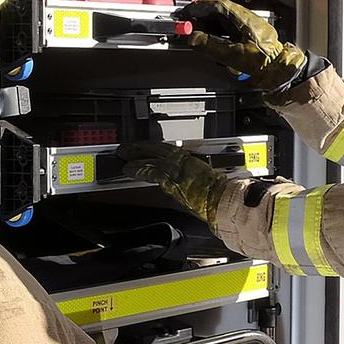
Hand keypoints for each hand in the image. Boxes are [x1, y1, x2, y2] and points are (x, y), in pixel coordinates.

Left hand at [115, 141, 229, 223]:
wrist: (220, 197)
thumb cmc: (217, 190)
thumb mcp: (206, 177)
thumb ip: (194, 175)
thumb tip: (190, 179)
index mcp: (189, 159)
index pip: (167, 149)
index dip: (153, 147)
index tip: (145, 146)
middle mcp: (180, 161)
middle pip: (156, 150)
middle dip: (140, 148)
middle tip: (127, 148)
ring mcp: (174, 168)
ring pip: (150, 157)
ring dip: (135, 155)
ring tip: (124, 155)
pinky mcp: (169, 178)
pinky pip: (150, 171)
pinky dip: (138, 169)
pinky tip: (128, 169)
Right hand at [178, 0, 309, 95]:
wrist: (280, 69)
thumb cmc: (263, 62)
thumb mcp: (232, 55)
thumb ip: (210, 46)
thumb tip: (194, 39)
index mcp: (242, 18)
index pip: (216, 4)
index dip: (199, 7)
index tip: (187, 12)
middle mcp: (246, 16)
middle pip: (220, 7)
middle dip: (202, 12)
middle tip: (189, 20)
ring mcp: (249, 22)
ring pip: (225, 14)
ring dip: (210, 19)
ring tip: (198, 29)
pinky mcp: (250, 30)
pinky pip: (230, 22)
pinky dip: (218, 26)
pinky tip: (212, 35)